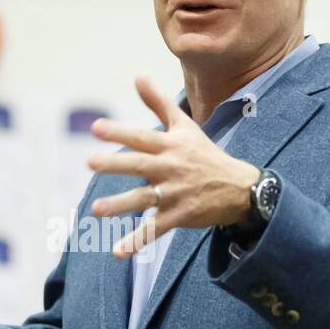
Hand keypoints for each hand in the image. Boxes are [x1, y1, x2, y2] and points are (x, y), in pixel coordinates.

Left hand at [86, 76, 260, 258]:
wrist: (239, 187)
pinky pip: (156, 230)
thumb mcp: (185, 126)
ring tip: (96, 210)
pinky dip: (137, 241)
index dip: (120, 132)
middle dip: (115, 164)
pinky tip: (118, 252)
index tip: (96, 128)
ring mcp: (175, 193)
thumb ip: (159, 103)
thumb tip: (137, 76)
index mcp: (170, 146)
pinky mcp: (180, 216)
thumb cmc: (205, 154)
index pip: (142, 137)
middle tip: (90, 162)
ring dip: (121, 205)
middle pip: (139, 165)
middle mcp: (171, 168)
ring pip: (144, 199)